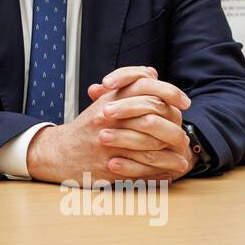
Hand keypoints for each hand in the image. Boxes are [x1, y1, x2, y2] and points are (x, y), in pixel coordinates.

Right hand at [26, 65, 192, 182]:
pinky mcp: (108, 163)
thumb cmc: (86, 129)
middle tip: (185, 137)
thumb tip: (151, 72)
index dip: (169, 92)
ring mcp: (108, 141)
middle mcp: (109, 117)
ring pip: (149, 145)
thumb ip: (127, 86)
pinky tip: (170, 171)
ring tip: (183, 157)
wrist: (58, 152)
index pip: (145, 86)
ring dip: (170, 152)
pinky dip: (159, 171)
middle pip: (151, 115)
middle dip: (174, 127)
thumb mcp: (104, 102)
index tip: (185, 102)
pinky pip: (140, 167)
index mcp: (110, 99)